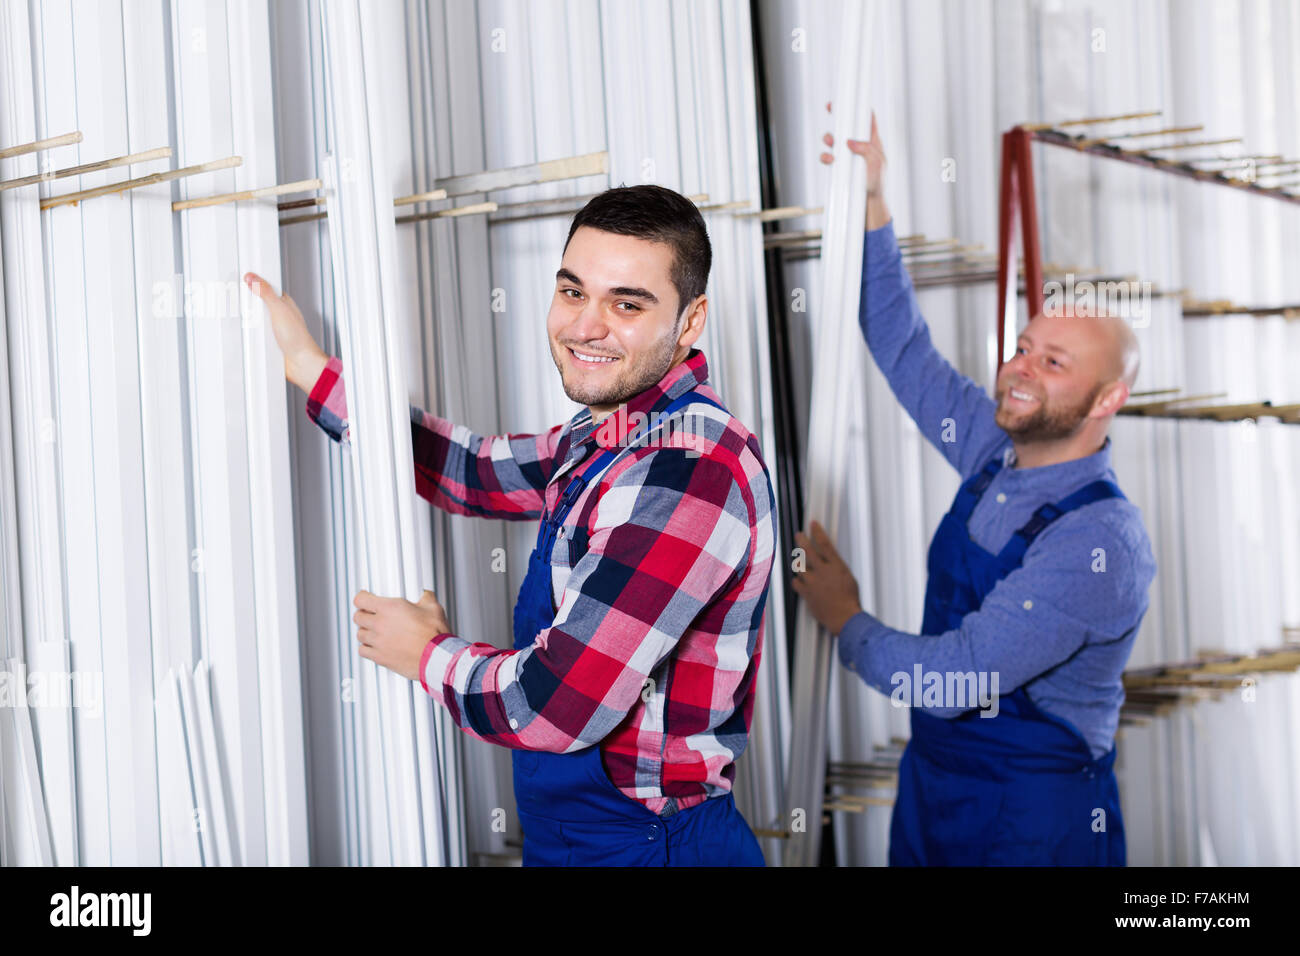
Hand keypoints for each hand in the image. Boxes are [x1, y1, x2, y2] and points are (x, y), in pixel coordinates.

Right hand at [243, 271, 327, 392]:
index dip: (252, 284)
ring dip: (245, 320)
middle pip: (255, 304)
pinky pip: (252, 334)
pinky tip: (242, 333)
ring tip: (233, 317)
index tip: (238, 280)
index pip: (264, 288)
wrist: (300, 363)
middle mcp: (277, 314)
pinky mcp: (267, 340)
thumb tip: (252, 278)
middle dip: (245, 303)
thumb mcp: (279, 309)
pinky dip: (247, 334)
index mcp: (283, 302)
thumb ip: (266, 292)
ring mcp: (271, 328)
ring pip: (252, 320)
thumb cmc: (298, 339)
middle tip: (232, 300)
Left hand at [353, 588, 452, 681]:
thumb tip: (425, 595)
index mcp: (389, 608)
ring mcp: (378, 642)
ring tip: (373, 631)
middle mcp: (380, 624)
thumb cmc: (435, 635)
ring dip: (365, 631)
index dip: (362, 597)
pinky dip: (366, 648)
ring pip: (359, 634)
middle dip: (363, 614)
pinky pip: (362, 651)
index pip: (361, 599)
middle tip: (370, 615)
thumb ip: (425, 598)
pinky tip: (373, 646)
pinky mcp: (380, 657)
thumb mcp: (433, 608)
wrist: (436, 657)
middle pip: (357, 617)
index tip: (365, 598)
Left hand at [791, 520, 863, 635]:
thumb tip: (829, 561)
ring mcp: (812, 582)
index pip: (825, 544)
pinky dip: (797, 581)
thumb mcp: (848, 578)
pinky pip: (795, 582)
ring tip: (801, 563)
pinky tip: (801, 581)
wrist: (844, 618)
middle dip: (801, 540)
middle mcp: (823, 572)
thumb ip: (836, 568)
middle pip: (807, 550)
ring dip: (799, 564)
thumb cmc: (849, 600)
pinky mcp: (806, 593)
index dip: (817, 532)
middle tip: (798, 535)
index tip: (813, 524)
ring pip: (799, 566)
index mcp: (836, 566)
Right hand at [820, 104, 889, 228]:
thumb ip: (866, 150)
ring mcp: (848, 156)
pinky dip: (826, 156)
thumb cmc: (878, 183)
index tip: (850, 98)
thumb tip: (850, 141)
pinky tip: (829, 160)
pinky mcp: (839, 167)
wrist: (869, 204)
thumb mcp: (877, 164)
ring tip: (830, 142)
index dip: (859, 106)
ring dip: (829, 137)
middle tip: (830, 107)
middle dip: (838, 116)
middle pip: (847, 125)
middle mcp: (859, 146)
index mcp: (872, 141)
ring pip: (834, 139)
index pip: (867, 118)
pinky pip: (828, 157)